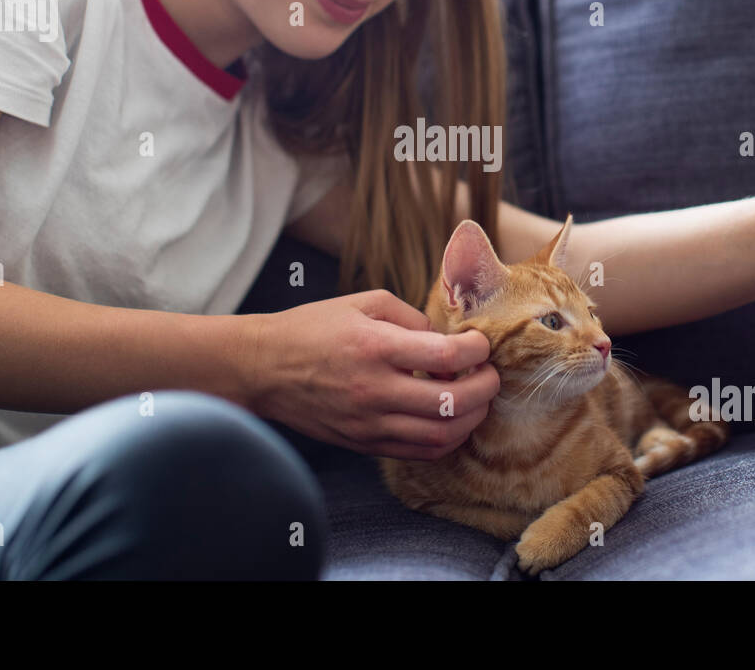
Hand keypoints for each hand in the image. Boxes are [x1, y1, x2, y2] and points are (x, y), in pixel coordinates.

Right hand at [246, 289, 498, 460]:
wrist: (263, 367)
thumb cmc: (312, 328)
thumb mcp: (363, 303)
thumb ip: (412, 317)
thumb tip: (447, 340)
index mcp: (375, 347)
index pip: (445, 355)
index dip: (476, 349)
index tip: (480, 344)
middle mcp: (374, 389)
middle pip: (453, 402)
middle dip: (485, 388)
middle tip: (490, 374)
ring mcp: (369, 422)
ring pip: (441, 435)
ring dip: (471, 419)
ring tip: (476, 399)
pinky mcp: (364, 443)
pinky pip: (418, 451)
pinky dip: (445, 439)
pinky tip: (451, 420)